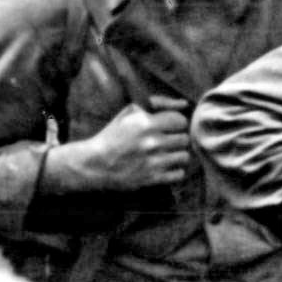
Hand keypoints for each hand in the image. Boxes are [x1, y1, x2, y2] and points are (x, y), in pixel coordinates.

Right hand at [72, 100, 192, 191]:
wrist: (96, 163)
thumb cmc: (114, 135)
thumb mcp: (130, 113)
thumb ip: (158, 104)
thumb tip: (183, 104)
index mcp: (146, 123)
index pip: (181, 121)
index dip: (175, 124)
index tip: (167, 127)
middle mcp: (153, 142)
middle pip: (185, 139)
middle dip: (176, 139)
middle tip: (165, 142)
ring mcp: (155, 161)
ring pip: (185, 156)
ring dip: (176, 155)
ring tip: (164, 154)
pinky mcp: (155, 178)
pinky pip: (180, 174)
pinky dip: (174, 171)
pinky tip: (163, 166)